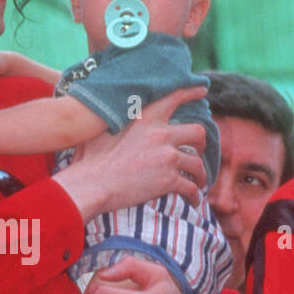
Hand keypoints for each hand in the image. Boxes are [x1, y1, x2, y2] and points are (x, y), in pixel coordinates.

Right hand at [56, 84, 207, 220]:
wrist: (92, 185)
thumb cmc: (91, 159)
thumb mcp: (102, 129)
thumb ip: (116, 120)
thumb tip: (112, 116)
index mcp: (145, 119)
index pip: (174, 98)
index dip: (192, 92)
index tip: (202, 91)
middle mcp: (160, 134)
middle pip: (198, 133)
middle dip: (201, 144)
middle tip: (197, 152)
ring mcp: (167, 157)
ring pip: (197, 164)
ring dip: (200, 174)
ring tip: (199, 181)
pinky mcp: (168, 180)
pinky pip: (191, 188)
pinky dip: (194, 196)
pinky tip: (193, 201)